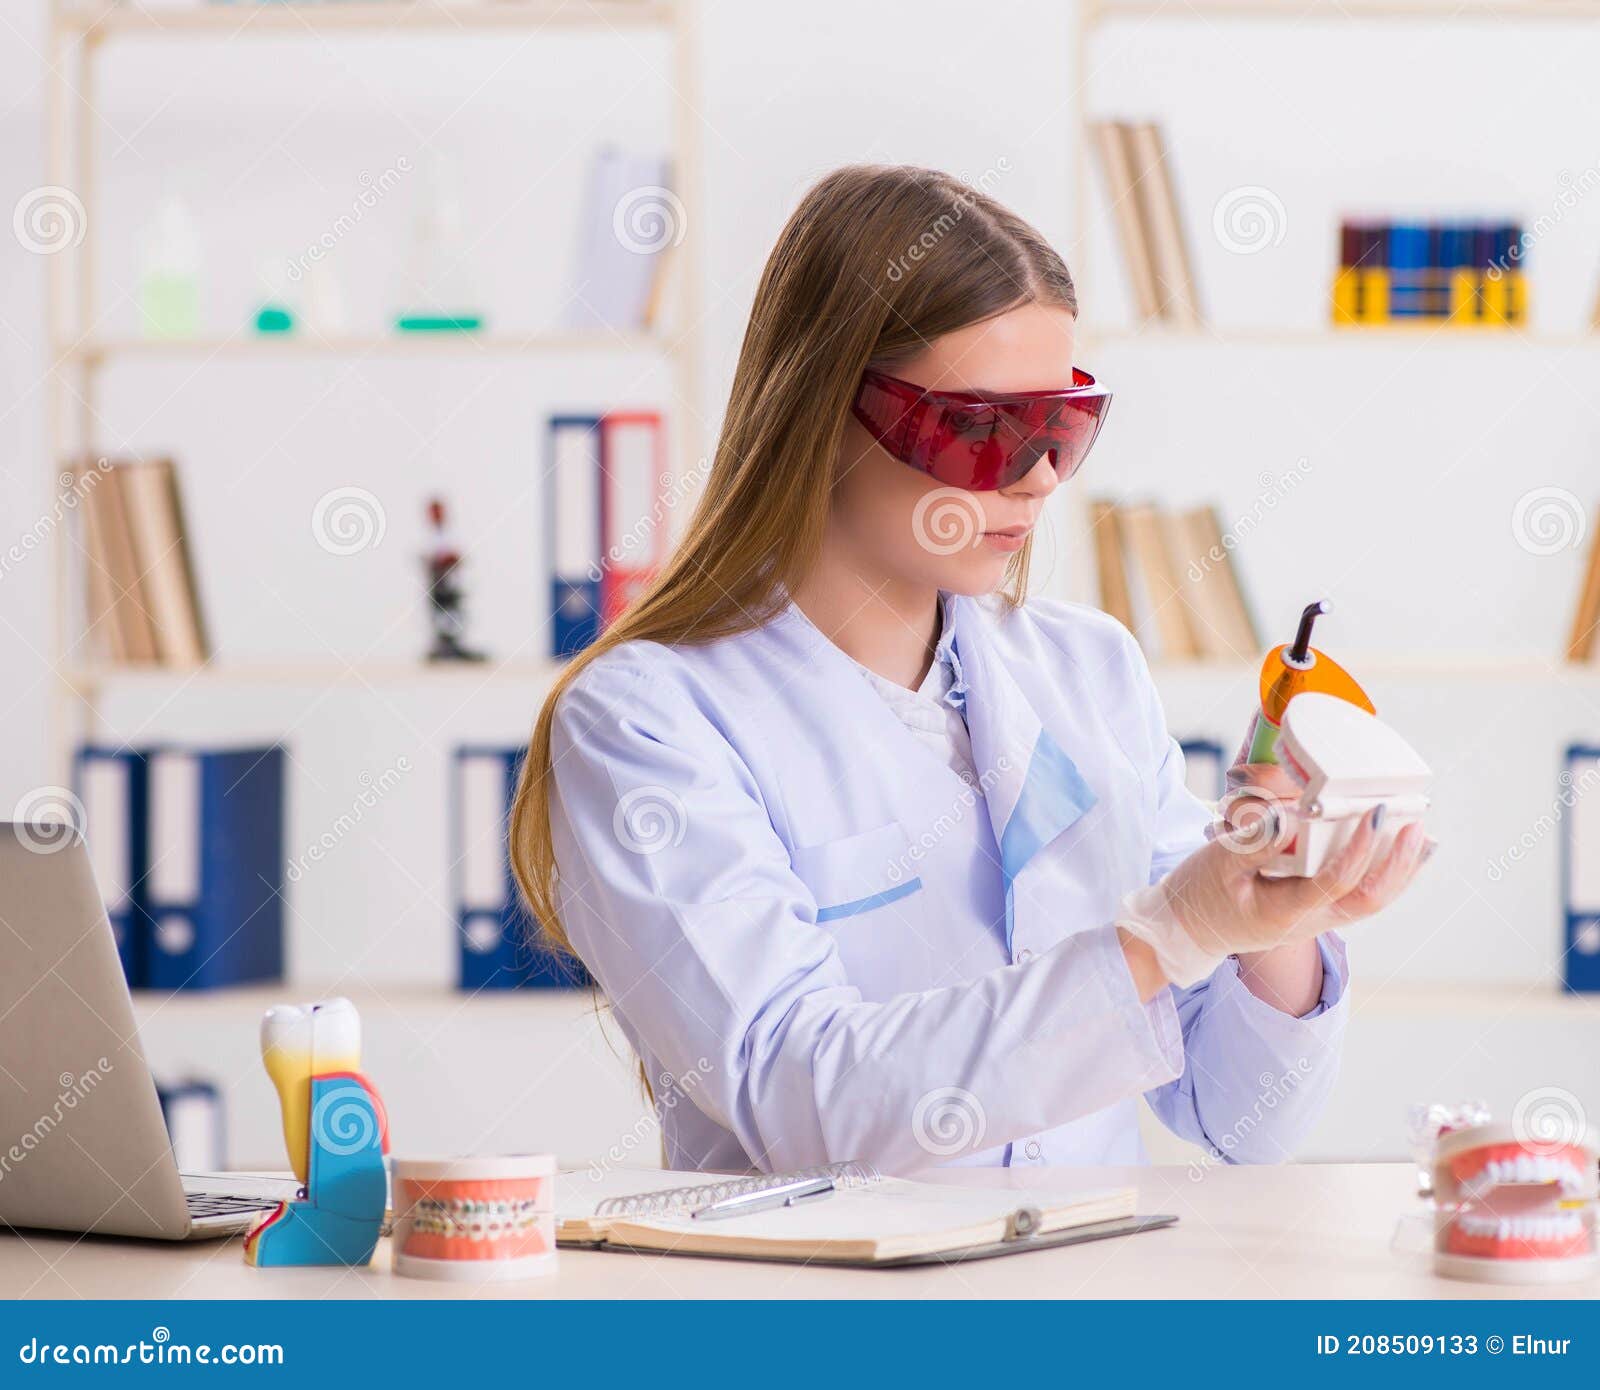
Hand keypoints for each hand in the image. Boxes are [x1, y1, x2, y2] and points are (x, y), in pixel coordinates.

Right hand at [1222, 761, 1433, 934]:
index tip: (1375, 812)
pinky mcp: (1318, 908)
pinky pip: (1360, 893)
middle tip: (1415, 824)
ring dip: (1400, 868)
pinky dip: (1386, 872)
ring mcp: (1318, 918)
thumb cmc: (1202, 893)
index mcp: (1285, 912)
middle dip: (1397, 863)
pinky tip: (1402, 851)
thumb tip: (1291, 818)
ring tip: (1421, 833)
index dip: (1360, 847)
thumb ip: (1255, 843)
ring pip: (1371, 900)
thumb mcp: (1218, 865)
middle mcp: (1310, 921)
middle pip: (1369, 899)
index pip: (1335, 881)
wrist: (1191, 929)